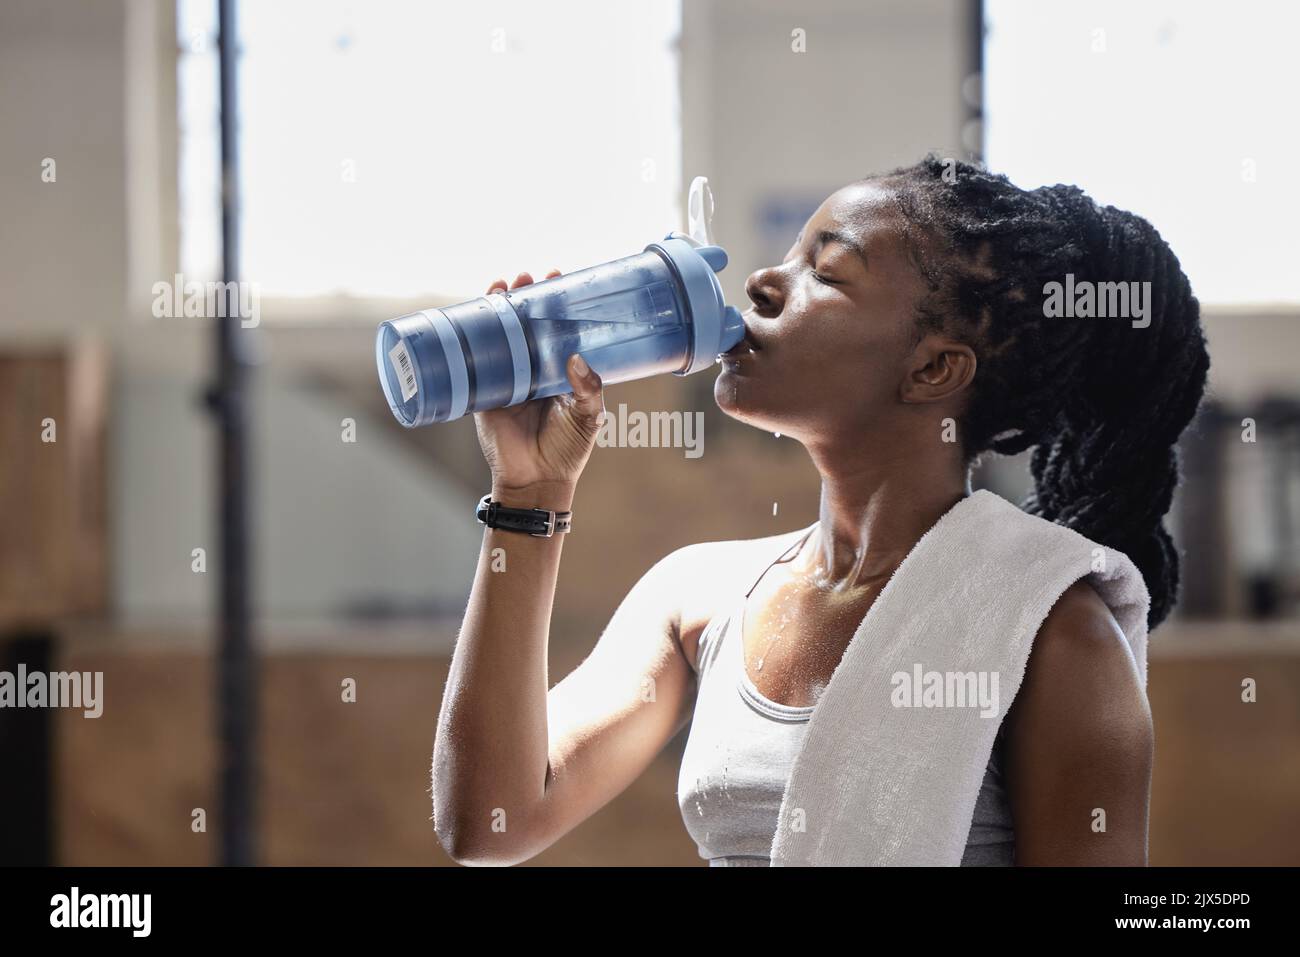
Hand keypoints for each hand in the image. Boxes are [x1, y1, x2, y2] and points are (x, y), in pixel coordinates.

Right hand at [473, 270, 605, 506]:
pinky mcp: (485, 390)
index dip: (558, 304)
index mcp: (560, 370)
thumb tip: (576, 359)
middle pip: (527, 323)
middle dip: (526, 297)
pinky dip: (472, 335)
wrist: (536, 480)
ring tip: (504, 284)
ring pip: (501, 334)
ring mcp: (508, 376)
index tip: (560, 278)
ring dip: (499, 307)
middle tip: (529, 276)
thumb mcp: (589, 416)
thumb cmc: (568, 449)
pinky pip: (476, 359)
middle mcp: (534, 368)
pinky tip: (473, 313)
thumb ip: (590, 389)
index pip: (558, 328)